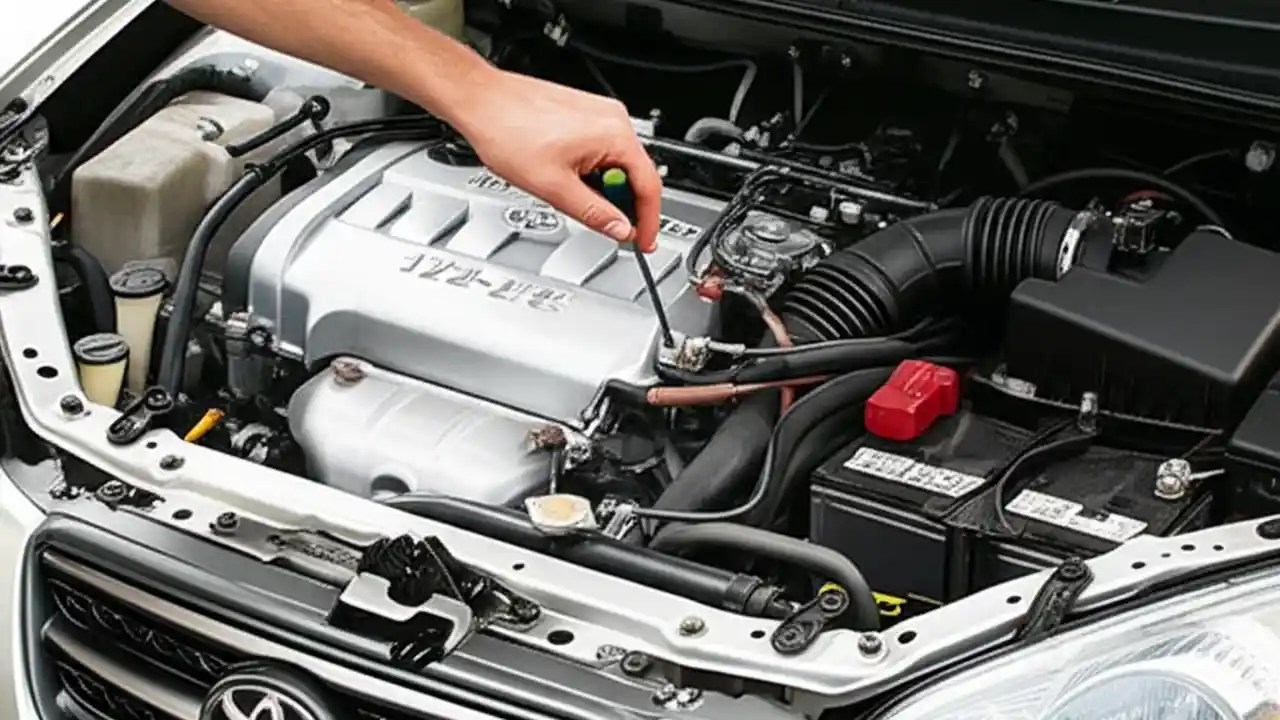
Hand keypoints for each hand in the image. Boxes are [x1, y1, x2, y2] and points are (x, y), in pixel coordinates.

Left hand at [451, 70, 662, 251]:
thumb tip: (620, 229)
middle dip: (620, 204)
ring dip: (601, 187)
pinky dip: (591, 172)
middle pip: (634, 175)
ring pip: (616, 164)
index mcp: (614, 134)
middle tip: (601, 225)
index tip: (643, 241)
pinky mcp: (585, 114)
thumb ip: (594, 213)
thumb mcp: (554, 188)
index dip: (649, 221)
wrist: (481, 101)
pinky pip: (601, 151)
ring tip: (566, 191)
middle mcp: (613, 118)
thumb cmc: (508, 131)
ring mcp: (599, 113)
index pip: (649, 187)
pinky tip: (564, 176)